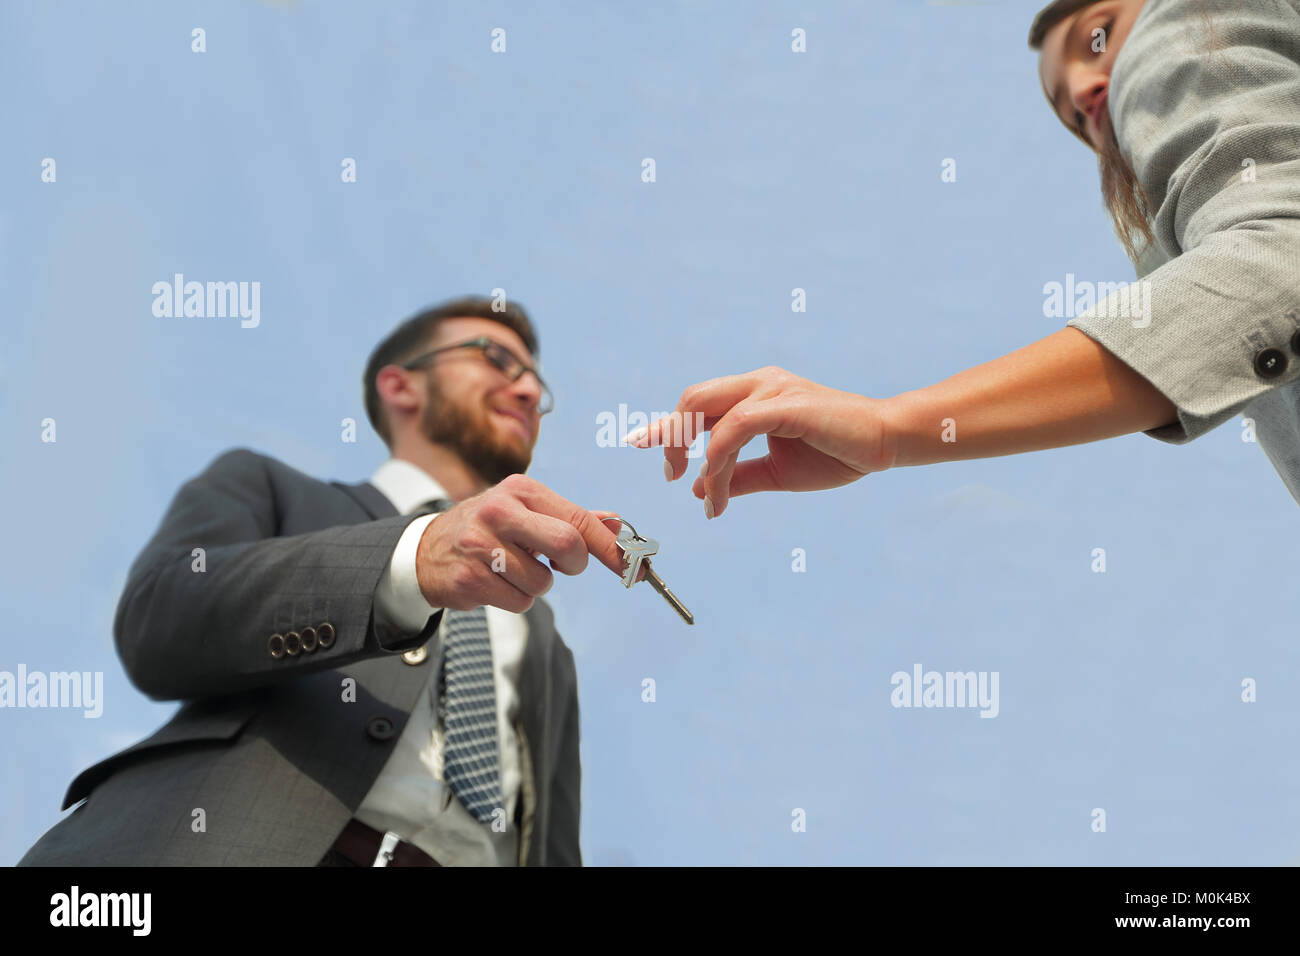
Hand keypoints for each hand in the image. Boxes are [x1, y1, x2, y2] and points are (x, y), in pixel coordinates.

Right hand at [415, 474, 630, 612]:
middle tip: (560, 567)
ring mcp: (482, 544)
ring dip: (537, 585)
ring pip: (543, 582)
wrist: (427, 550)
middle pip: (568, 544)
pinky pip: (520, 601)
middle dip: (573, 565)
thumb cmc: (489, 529)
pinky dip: (516, 599)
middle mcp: (500, 510)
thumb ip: (572, 518)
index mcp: (521, 490)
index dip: (610, 547)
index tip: (634, 567)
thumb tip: (618, 525)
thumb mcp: (526, 511)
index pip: (578, 518)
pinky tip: (495, 582)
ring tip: (512, 570)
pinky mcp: (470, 577)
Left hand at [626, 366, 895, 517]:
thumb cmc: (837, 454)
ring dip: (691, 453)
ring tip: (697, 489)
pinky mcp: (783, 404)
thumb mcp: (776, 472)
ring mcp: (770, 389)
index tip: (640, 443)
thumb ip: (738, 477)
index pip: (699, 404)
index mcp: (756, 394)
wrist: (884, 443)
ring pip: (704, 412)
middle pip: (692, 399)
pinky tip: (720, 493)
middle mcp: (758, 383)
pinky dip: (718, 463)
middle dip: (669, 435)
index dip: (667, 425)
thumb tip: (700, 490)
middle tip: (672, 475)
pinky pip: (732, 431)